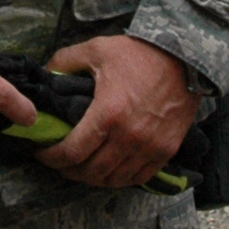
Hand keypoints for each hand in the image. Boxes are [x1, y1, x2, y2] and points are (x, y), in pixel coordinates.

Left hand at [36, 35, 198, 188]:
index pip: (72, 152)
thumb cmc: (139, 54)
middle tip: (60, 162)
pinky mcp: (166, 151)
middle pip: (91, 172)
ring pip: (114, 179)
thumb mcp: (97, 49)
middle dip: (69, 171)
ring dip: (94, 178)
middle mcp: (128, 137)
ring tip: (83, 168)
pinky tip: (111, 170)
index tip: (43, 154)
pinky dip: (121, 179)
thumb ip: (66, 60)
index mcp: (108, 114)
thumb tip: (46, 73)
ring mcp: (149, 147)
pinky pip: (139, 178)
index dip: (52, 158)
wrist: (185, 58)